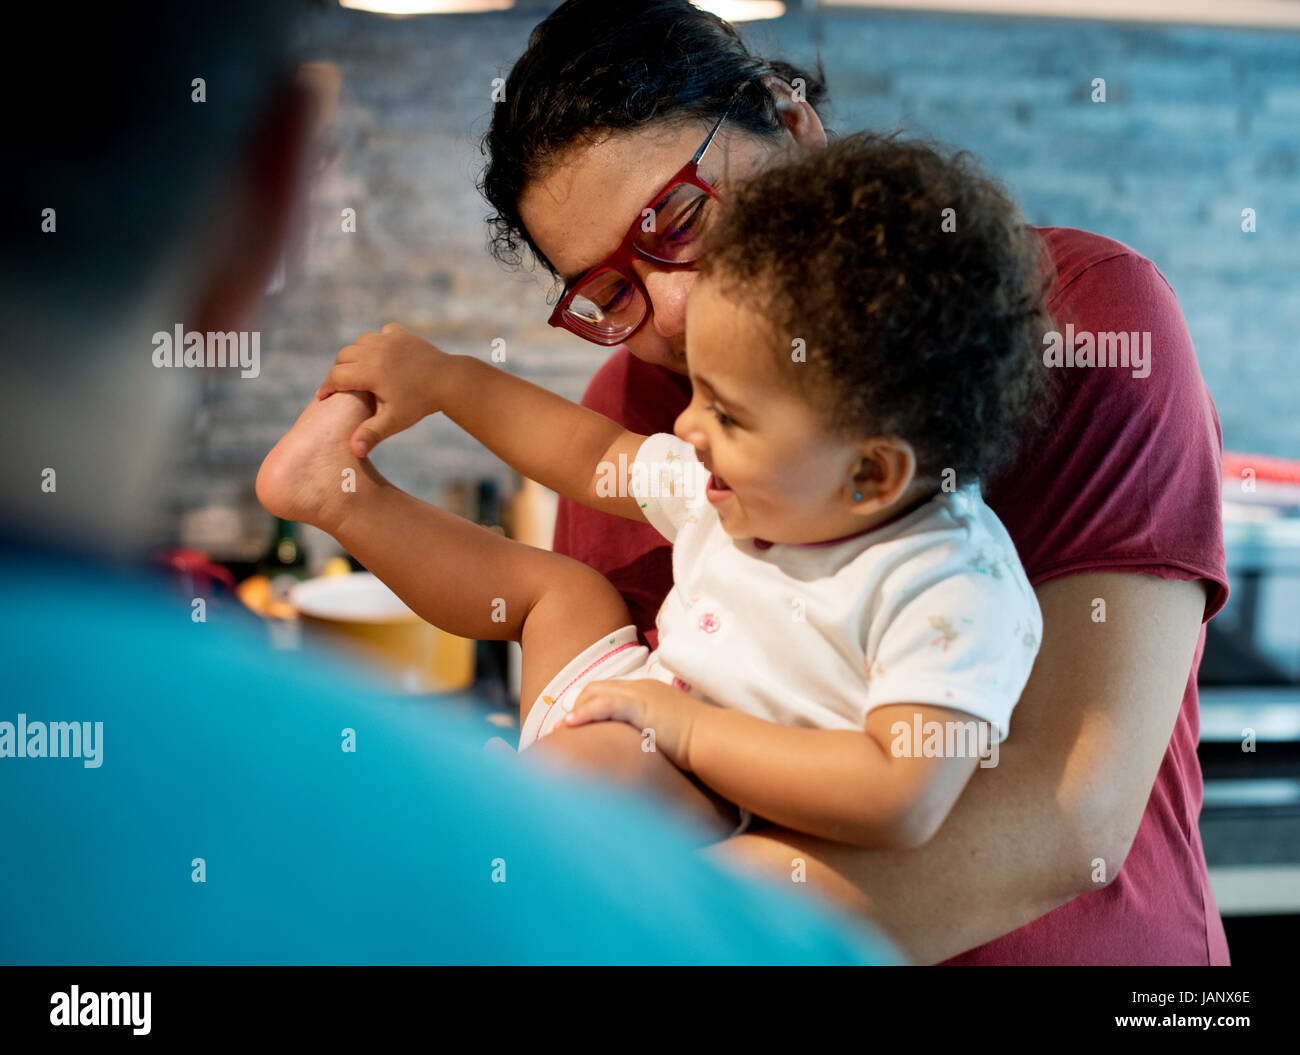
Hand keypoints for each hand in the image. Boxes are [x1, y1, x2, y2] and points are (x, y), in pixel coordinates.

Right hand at [315, 323, 448, 457]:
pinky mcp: (401, 334)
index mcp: (369, 371)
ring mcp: (388, 339)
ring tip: (357, 370)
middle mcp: (375, 350)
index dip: (327, 388)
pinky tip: (380, 354)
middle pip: (343, 356)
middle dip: (339, 371)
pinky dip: (376, 342)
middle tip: (340, 385)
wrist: (449, 381)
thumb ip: (371, 434)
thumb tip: (354, 451)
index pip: (336, 376)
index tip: (323, 397)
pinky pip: (381, 333)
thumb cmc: (420, 403)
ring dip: (355, 355)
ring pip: (360, 342)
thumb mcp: (394, 421)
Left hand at [564, 678, 701, 767]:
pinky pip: (604, 704)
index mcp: (649, 692)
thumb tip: (641, 751)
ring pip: (596, 693)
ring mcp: (640, 694)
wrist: (713, 739)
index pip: (611, 690)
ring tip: (562, 729)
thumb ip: (652, 735)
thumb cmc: (698, 743)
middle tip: (565, 727)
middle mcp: (642, 688)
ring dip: (576, 710)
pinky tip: (570, 725)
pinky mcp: (639, 705)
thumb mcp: (669, 733)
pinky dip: (584, 713)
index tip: (577, 723)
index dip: (590, 705)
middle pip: (598, 688)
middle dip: (579, 706)